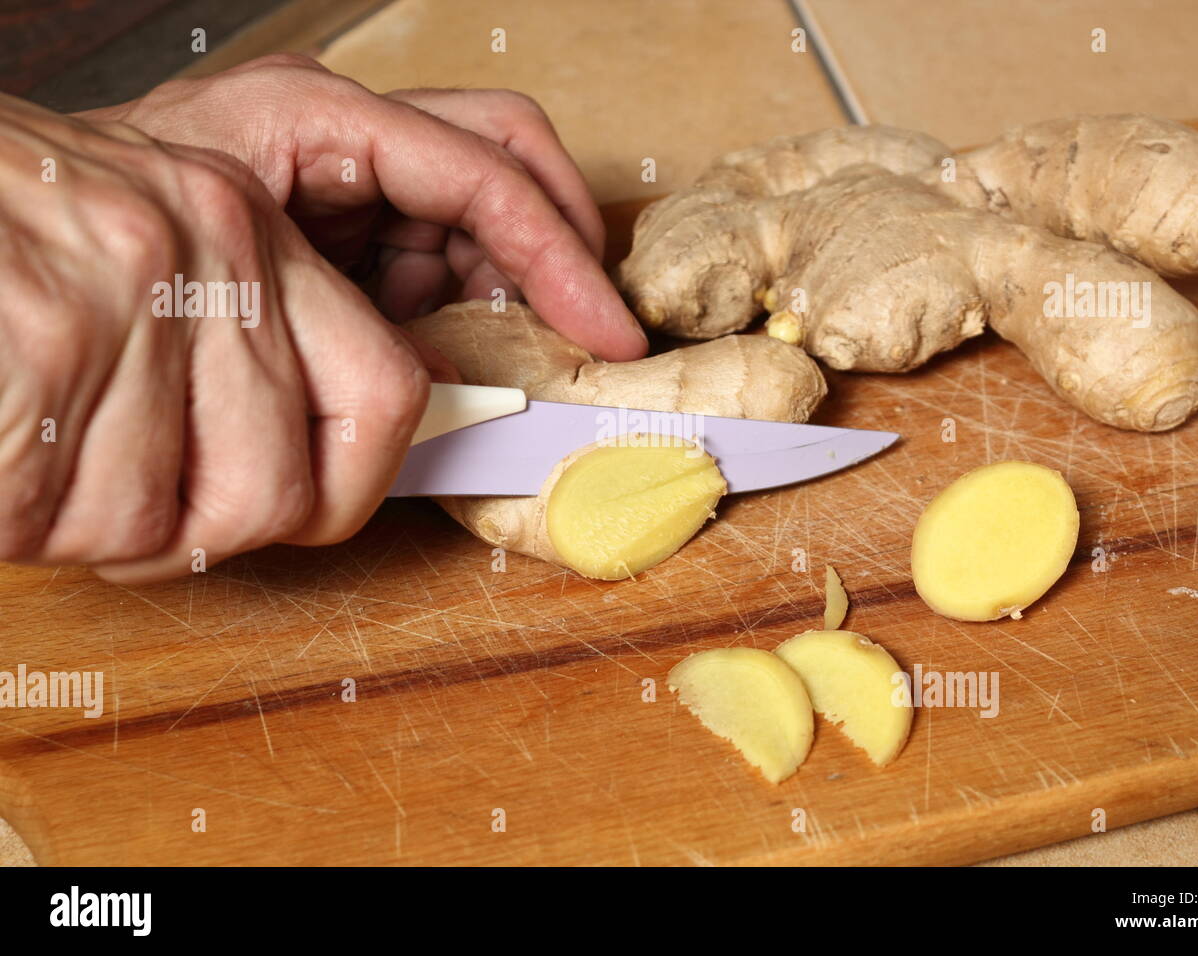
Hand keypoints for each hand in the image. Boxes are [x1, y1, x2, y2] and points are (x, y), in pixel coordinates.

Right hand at [0, 95, 435, 580]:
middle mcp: (206, 251)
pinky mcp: (41, 344)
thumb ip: (246, 343)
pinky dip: (17, 516)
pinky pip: (55, 517)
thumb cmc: (11, 236)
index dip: (357, 484)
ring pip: (158, 525)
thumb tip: (330, 463)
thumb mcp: (152, 254)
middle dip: (194, 534)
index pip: (386, 389)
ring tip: (38, 451)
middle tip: (128, 504)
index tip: (310, 508)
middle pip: (275, 495)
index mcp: (249, 229)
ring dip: (85, 524)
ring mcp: (124, 295)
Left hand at [79, 55, 647, 359]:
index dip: (560, 255)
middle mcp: (345, 136)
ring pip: (481, 214)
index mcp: (319, 121)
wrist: (32, 254)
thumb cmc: (120, 239)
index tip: (604, 330)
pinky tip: (439, 346)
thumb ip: (359, 324)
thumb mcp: (247, 276)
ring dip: (507, 287)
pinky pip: (438, 255)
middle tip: (580, 335)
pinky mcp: (347, 220)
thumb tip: (457, 388)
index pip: (485, 168)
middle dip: (553, 253)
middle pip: (505, 164)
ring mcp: (349, 174)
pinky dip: (459, 304)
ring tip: (494, 351)